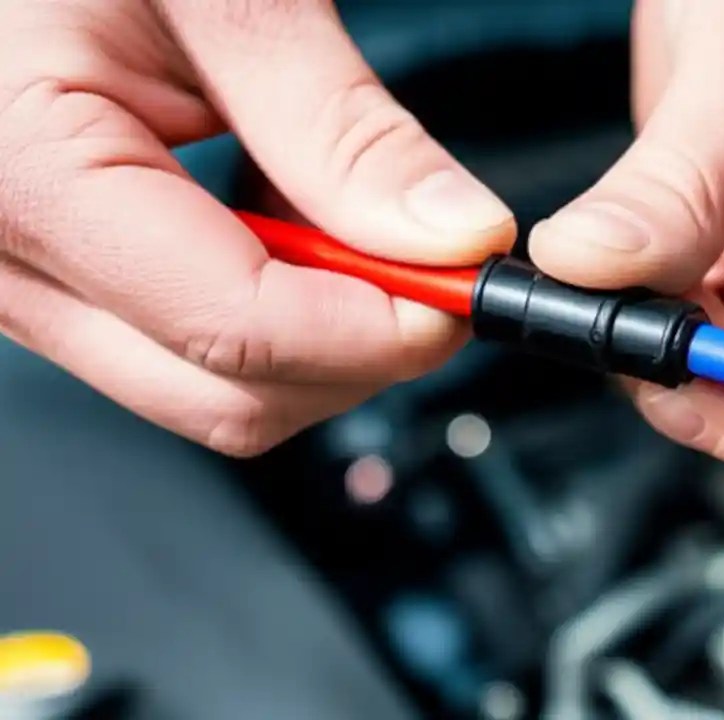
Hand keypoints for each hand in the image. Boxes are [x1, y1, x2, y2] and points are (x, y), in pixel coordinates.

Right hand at [0, 1, 513, 455]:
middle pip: (228, 394)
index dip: (378, 327)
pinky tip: (278, 205)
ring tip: (336, 201)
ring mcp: (27, 278)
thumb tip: (451, 236)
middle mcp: (6, 255)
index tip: (466, 284)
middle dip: (358, 346)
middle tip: (437, 260)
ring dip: (317, 325)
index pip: (234, 327)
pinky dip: (272, 302)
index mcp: (23, 170)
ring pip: (212, 386)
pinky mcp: (58, 277)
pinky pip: (186, 344)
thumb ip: (336, 122)